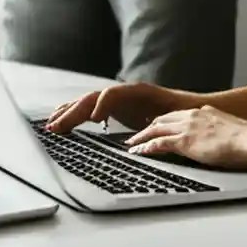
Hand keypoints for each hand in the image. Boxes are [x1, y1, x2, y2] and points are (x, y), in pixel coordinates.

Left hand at [46, 82, 195, 133]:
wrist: (196, 115)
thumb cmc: (171, 128)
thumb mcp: (140, 136)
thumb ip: (124, 141)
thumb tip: (107, 156)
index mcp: (116, 109)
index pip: (86, 110)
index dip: (69, 118)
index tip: (52, 129)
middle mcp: (119, 99)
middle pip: (86, 103)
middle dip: (66, 114)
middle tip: (50, 127)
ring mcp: (129, 92)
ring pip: (96, 97)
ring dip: (78, 108)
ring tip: (64, 120)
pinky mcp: (140, 90)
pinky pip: (117, 94)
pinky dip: (104, 103)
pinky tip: (95, 114)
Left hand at [124, 105, 246, 169]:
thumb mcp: (229, 129)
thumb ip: (217, 130)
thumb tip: (217, 139)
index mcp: (203, 112)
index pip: (176, 115)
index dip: (162, 121)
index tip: (153, 126)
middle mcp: (192, 116)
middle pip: (161, 119)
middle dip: (147, 128)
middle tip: (136, 136)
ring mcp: (187, 127)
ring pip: (155, 129)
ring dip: (141, 137)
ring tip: (131, 145)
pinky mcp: (185, 141)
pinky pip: (159, 143)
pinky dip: (146, 147)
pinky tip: (139, 152)